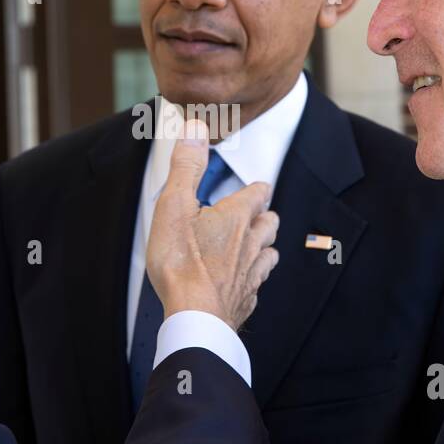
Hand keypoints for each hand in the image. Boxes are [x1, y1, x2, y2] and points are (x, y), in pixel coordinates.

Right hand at [145, 120, 279, 330]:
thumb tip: (196, 127)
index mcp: (235, 218)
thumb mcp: (174, 205)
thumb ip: (187, 166)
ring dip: (265, 247)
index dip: (257, 188)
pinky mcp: (244, 301)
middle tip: (260, 214)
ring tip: (258, 246)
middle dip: (265, 216)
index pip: (257, 194)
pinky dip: (253, 281)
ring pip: (269, 255)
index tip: (258, 187)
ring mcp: (250, 274)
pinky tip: (244, 284)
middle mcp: (250, 244)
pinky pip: (256, 286)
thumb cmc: (181, 261)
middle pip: (269, 224)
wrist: (194, 315)